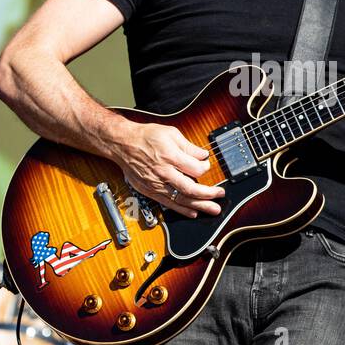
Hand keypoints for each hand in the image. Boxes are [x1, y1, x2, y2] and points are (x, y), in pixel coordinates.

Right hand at [110, 121, 224, 217]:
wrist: (123, 144)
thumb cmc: (146, 137)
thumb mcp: (170, 133)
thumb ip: (188, 146)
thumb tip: (203, 155)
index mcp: (170, 156)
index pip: (195, 169)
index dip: (205, 168)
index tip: (206, 165)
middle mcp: (163, 172)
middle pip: (190, 188)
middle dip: (208, 194)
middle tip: (220, 195)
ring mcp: (156, 184)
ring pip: (181, 199)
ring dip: (199, 206)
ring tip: (213, 209)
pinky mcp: (150, 190)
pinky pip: (168, 203)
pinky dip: (182, 209)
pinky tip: (193, 212)